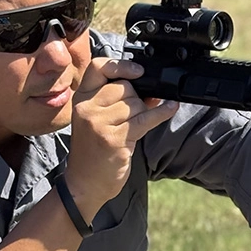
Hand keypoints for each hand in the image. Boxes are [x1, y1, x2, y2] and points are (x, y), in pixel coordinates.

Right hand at [66, 58, 177, 220]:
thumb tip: (153, 89)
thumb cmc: (94, 152)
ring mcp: (99, 124)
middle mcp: (87, 108)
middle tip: (135, 115)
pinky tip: (170, 108)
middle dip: (137, 99)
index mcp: (81, 99)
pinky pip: (145, 119)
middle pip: (124, 87)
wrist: (85, 184)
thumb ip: (118, 101)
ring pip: (135, 104)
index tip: (138, 71)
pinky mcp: (114, 139)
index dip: (121, 65)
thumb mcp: (97, 120)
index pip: (99, 68)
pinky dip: (161, 113)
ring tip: (134, 127)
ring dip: (143, 113)